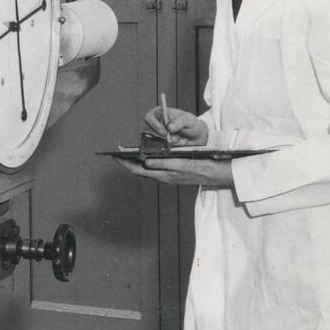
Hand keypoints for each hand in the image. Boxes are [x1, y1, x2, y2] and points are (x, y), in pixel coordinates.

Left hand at [114, 155, 232, 187]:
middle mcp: (163, 176)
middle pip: (140, 170)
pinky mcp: (172, 172)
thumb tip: (145, 161)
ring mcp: (167, 175)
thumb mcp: (180, 164)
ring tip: (127, 153)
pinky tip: (145, 155)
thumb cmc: (200, 168)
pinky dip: (147, 161)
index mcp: (163, 175)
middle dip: (128, 162)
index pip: (138, 170)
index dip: (125, 163)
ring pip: (147, 169)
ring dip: (137, 161)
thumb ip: (162, 163)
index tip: (114, 155)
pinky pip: (155, 167)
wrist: (215, 173)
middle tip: (117, 153)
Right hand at [144, 105, 206, 146]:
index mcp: (161, 113)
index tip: (164, 131)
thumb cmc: (192, 124)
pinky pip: (161, 147)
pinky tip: (179, 142)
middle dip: (164, 136)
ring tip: (179, 138)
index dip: (155, 125)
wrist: (198, 136)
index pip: (149, 117)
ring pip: (156, 140)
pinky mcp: (161, 143)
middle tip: (174, 137)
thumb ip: (179, 121)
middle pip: (150, 131)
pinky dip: (171, 146)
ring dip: (169, 141)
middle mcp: (157, 123)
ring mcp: (158, 134)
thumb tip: (169, 126)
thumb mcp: (188, 119)